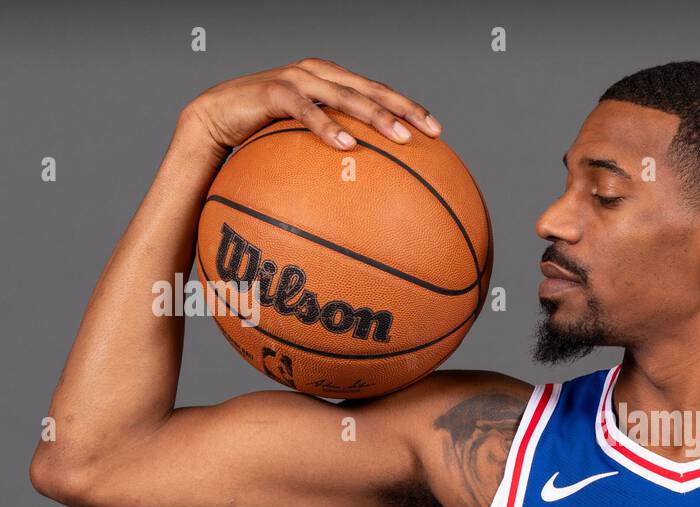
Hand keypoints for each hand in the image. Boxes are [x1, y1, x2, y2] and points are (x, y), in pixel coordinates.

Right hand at [178, 58, 440, 156]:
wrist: (213, 120)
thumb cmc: (264, 135)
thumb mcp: (305, 141)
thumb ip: (336, 150)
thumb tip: (371, 191)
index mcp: (331, 80)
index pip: (379, 91)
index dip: (410, 107)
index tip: (438, 132)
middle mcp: (318, 73)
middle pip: (371, 88)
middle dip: (403, 109)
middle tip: (429, 133)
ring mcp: (295, 79)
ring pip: (344, 95)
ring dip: (375, 116)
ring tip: (399, 138)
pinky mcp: (272, 91)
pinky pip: (305, 110)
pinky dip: (328, 126)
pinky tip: (348, 145)